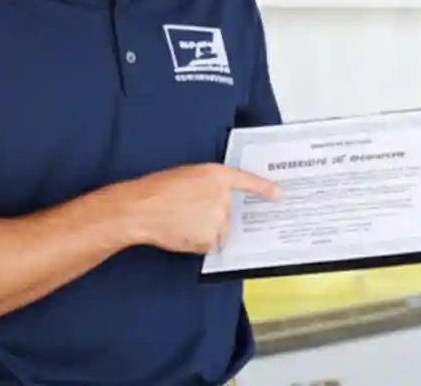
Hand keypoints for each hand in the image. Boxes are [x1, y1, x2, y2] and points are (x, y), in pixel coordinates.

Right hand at [117, 163, 279, 253]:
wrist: (141, 208)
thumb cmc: (158, 189)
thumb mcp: (189, 176)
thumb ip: (210, 185)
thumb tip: (221, 201)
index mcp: (217, 175)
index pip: (248, 182)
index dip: (265, 189)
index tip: (279, 195)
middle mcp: (223, 197)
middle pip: (229, 214)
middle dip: (215, 216)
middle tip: (189, 212)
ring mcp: (218, 218)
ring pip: (220, 231)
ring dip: (207, 231)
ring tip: (181, 221)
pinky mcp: (210, 238)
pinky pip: (210, 244)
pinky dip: (198, 242)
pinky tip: (181, 232)